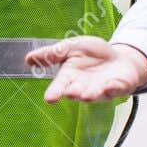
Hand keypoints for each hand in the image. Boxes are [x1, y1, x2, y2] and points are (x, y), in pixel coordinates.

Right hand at [24, 37, 146, 103]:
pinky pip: (117, 89)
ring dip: (92, 94)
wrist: (119, 57)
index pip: (59, 87)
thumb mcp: (71, 48)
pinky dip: (115, 88)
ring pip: (95, 94)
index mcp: (69, 77)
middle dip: (74, 92)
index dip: (54, 93)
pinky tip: (112, 84)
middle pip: (77, 92)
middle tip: (70, 92)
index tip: (49, 98)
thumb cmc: (92, 55)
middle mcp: (84, 87)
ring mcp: (102, 89)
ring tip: (88, 94)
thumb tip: (28, 58)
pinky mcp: (119, 87)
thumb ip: (53, 53)